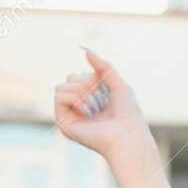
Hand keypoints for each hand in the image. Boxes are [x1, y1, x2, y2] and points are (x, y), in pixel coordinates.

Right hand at [53, 48, 150, 162]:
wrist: (128, 136)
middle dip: (87, 84)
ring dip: (82, 92)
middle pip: (69, 78)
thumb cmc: (128, 115)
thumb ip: (103, 66)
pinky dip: (76, 99)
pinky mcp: (64, 123)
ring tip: (95, 109)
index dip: (93, 78)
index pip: (79, 75)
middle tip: (101, 102)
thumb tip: (85, 50)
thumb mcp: (118, 84)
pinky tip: (88, 113)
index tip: (107, 93)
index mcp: (89, 99)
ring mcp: (70, 116)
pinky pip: (59, 96)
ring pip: (62, 86)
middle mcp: (77, 108)